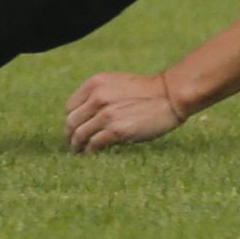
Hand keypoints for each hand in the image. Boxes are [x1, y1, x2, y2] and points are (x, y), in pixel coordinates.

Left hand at [64, 70, 185, 152]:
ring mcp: (106, 114)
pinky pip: (94, 145)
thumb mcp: (117, 83)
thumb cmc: (146, 91)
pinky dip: (90, 152)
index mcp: (95, 84)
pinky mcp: (116, 130)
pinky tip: (92, 155)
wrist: (169, 96)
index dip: (71, 121)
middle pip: (71, 122)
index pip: (70, 107)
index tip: (74, 130)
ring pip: (80, 135)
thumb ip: (99, 95)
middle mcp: (97, 97)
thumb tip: (84, 115)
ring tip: (79, 153)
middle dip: (70, 136)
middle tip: (73, 146)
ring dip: (77, 147)